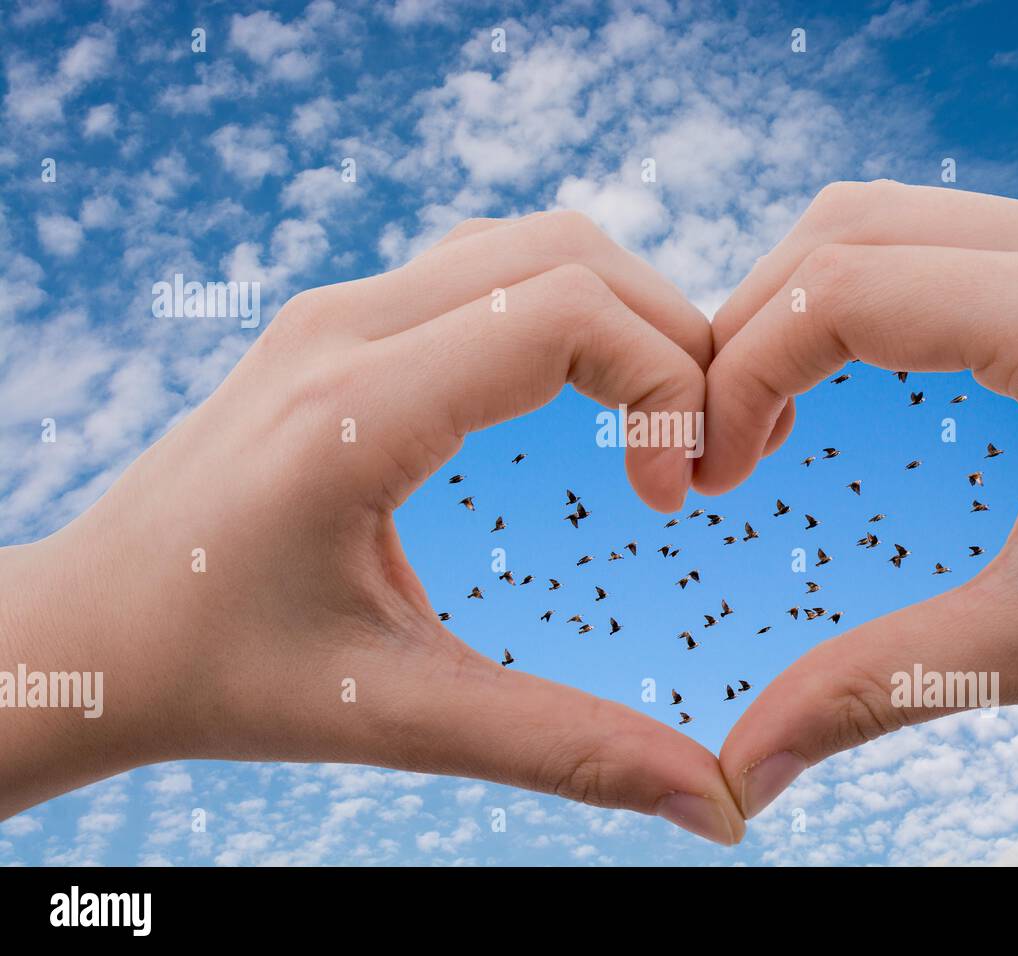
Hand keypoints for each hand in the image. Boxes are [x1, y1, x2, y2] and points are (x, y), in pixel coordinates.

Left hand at [0, 211, 746, 845]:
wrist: (96, 627)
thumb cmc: (221, 673)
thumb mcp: (393, 716)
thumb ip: (564, 750)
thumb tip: (716, 807)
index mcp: (353, 413)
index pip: (567, 312)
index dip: (666, 389)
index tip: (675, 501)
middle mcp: (344, 327)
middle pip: (572, 255)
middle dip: (672, 343)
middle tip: (691, 462)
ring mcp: (338, 310)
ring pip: (534, 245)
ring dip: (625, 318)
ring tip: (653, 427)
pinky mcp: (343, 321)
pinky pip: (489, 267)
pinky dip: (568, 311)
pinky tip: (579, 397)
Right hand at [698, 180, 1017, 818]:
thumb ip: (883, 688)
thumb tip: (745, 770)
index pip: (845, 289)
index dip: (740, 374)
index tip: (710, 477)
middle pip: (842, 233)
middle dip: (749, 335)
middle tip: (720, 455)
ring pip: (876, 224)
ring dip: (794, 312)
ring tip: (765, 425)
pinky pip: (925, 243)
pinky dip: (850, 302)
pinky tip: (835, 383)